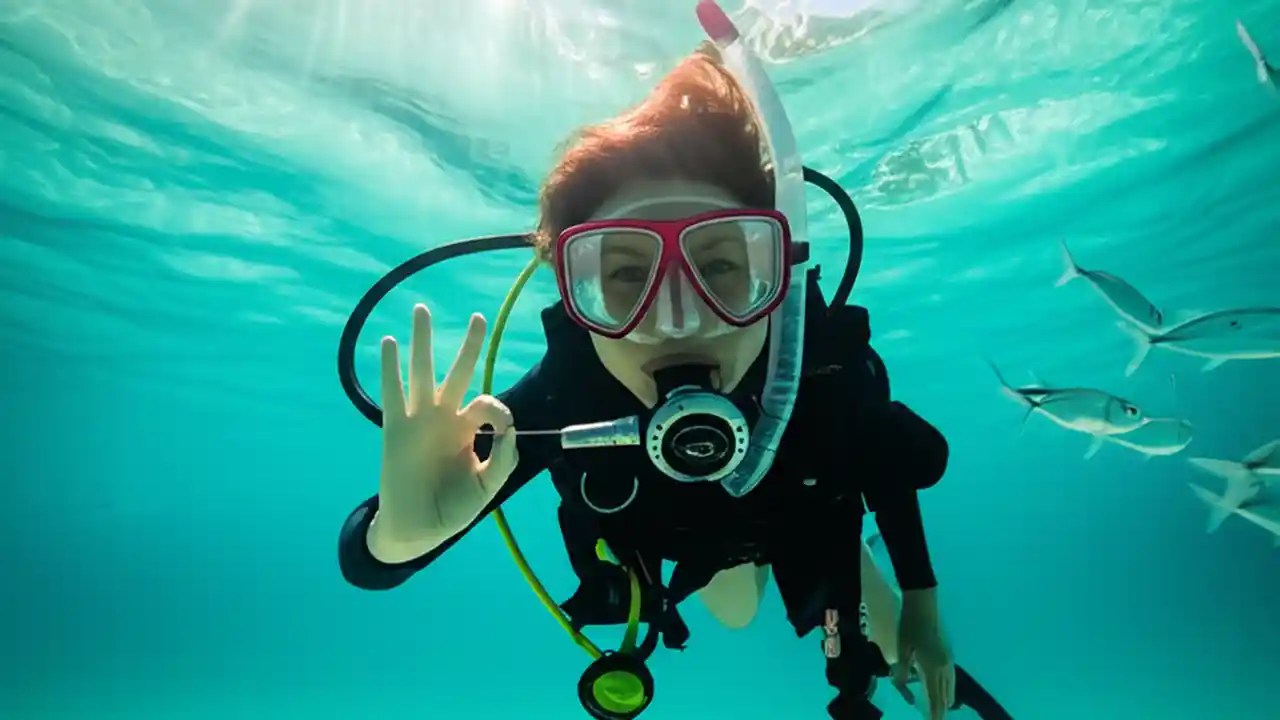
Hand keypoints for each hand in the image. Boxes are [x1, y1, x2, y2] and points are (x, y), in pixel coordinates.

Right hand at [374, 304, 518, 545]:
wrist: (418, 528)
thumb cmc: (453, 508)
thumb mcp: (488, 486)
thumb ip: (504, 459)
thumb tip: (512, 428)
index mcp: (469, 429)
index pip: (487, 403)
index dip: (498, 411)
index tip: (502, 429)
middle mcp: (445, 417)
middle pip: (459, 372)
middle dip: (469, 345)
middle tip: (478, 316)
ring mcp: (420, 419)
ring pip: (423, 372)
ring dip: (423, 341)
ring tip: (422, 309)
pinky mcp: (396, 428)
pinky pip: (392, 392)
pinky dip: (390, 367)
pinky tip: (390, 343)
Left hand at [892, 588, 954, 719]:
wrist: (924, 605)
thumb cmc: (909, 625)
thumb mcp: (901, 648)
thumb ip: (901, 670)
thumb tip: (899, 686)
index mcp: (932, 668)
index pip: (934, 698)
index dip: (933, 714)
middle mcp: (944, 668)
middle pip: (945, 697)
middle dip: (940, 711)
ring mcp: (948, 661)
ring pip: (950, 689)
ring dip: (944, 702)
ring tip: (937, 712)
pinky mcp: (948, 655)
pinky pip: (950, 680)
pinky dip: (946, 691)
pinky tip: (941, 693)